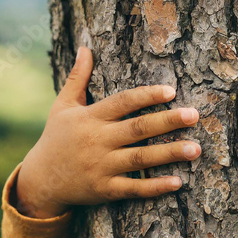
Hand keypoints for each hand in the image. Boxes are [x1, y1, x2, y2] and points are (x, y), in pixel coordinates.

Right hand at [15, 47, 201, 217]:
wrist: (41, 180)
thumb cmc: (56, 138)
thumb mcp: (62, 106)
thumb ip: (77, 77)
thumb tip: (86, 47)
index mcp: (90, 118)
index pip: (123, 102)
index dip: (147, 96)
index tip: (171, 91)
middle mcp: (97, 141)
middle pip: (137, 129)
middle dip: (167, 121)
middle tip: (194, 115)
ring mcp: (101, 166)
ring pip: (140, 158)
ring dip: (169, 153)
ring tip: (196, 148)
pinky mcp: (104, 189)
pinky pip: (133, 188)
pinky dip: (155, 187)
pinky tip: (178, 182)